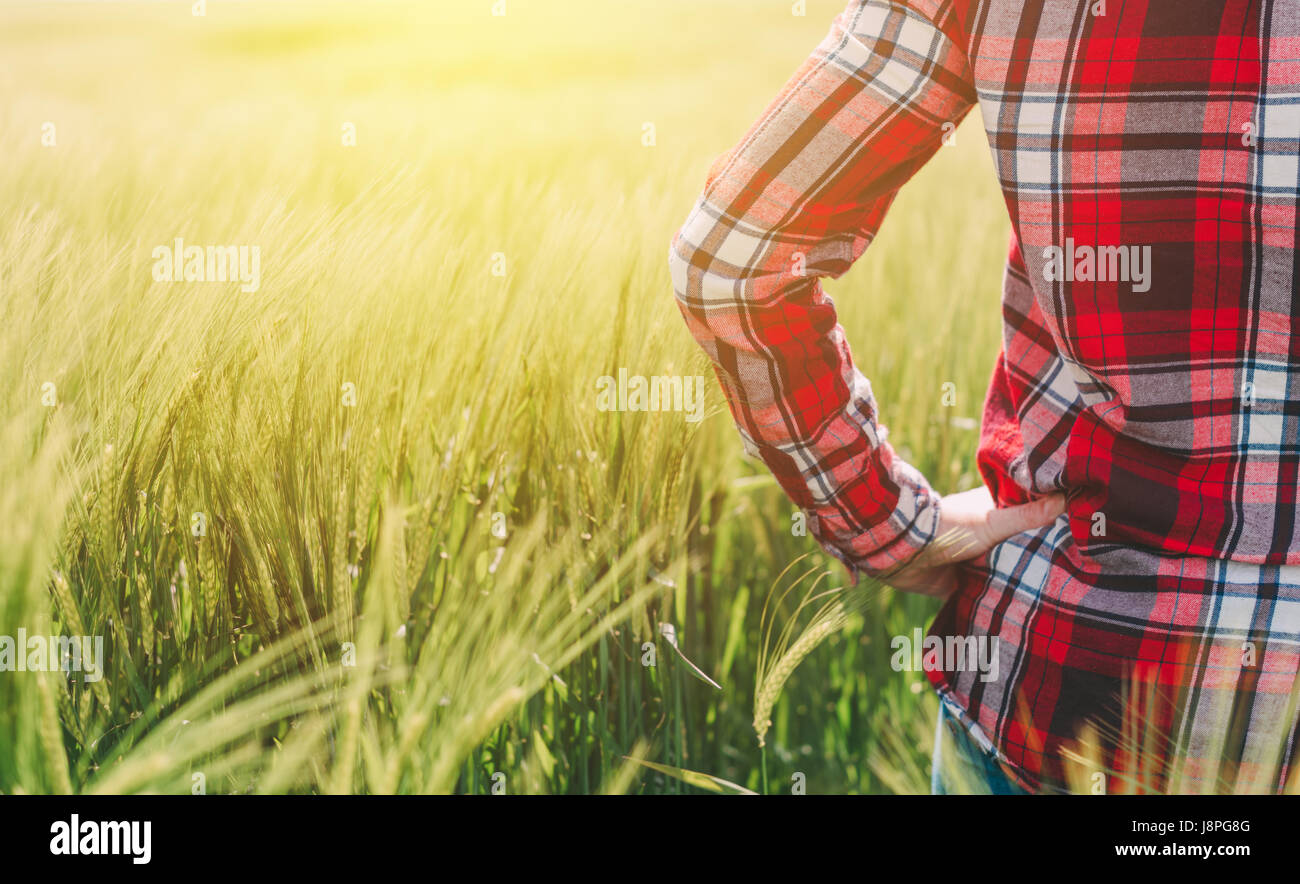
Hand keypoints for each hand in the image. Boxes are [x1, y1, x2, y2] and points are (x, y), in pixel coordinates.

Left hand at [886, 487, 1066, 598]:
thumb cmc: (950, 528)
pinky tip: (1021, 619)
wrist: (905, 552)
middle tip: (1075, 576)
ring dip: (1018, 586)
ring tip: (1058, 601)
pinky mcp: (960, 586)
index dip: (1051, 526)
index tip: (1079, 534)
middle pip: (1018, 551)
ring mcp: (972, 563)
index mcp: (992, 516)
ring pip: (1002, 575)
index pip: (1028, 518)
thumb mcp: (993, 521)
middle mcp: (984, 539)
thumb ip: (1027, 515)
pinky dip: (996, 606)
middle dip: (1038, 562)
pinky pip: (983, 599)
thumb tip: (1066, 497)